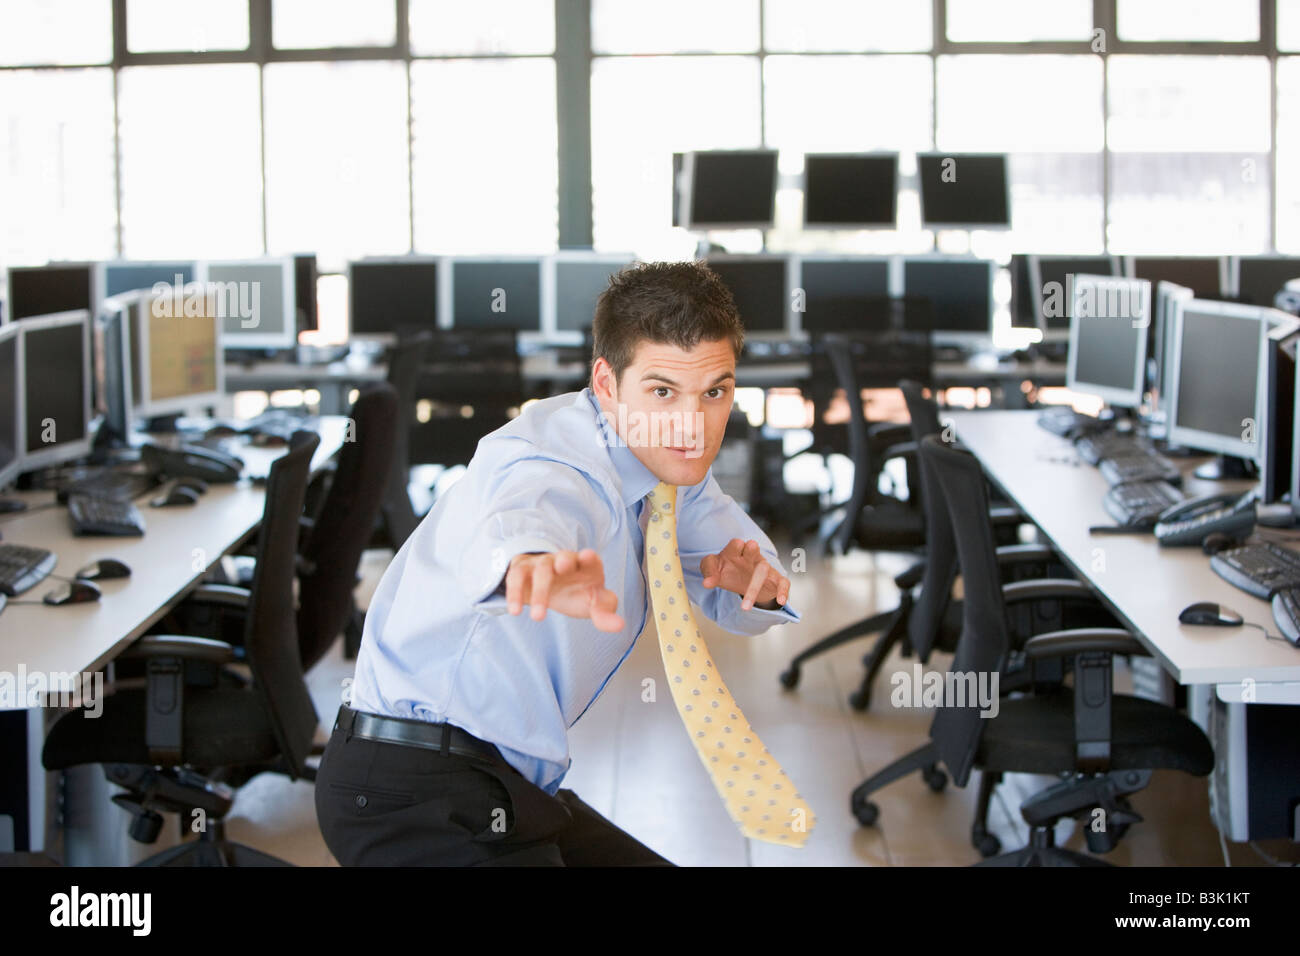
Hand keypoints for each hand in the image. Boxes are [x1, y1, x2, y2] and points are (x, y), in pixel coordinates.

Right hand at [505, 549, 624, 632]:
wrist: (547, 587)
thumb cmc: (577, 593)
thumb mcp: (592, 604)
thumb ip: (605, 614)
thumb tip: (620, 626)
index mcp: (586, 566)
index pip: (590, 559)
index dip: (589, 557)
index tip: (588, 556)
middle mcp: (564, 560)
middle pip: (564, 557)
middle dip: (563, 559)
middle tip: (562, 566)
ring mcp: (542, 563)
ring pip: (540, 570)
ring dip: (539, 592)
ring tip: (538, 619)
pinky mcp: (522, 569)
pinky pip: (516, 577)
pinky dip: (515, 593)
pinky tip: (514, 611)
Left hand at [700, 538, 789, 610]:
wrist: (743, 580)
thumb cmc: (726, 570)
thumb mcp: (713, 569)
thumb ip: (709, 572)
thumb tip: (706, 583)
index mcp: (735, 552)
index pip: (735, 544)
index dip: (733, 547)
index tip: (727, 557)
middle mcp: (751, 557)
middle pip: (752, 550)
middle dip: (751, 549)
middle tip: (751, 546)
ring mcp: (764, 568)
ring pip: (763, 571)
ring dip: (754, 588)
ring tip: (744, 607)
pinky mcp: (776, 579)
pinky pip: (783, 583)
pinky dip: (782, 591)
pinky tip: (780, 601)